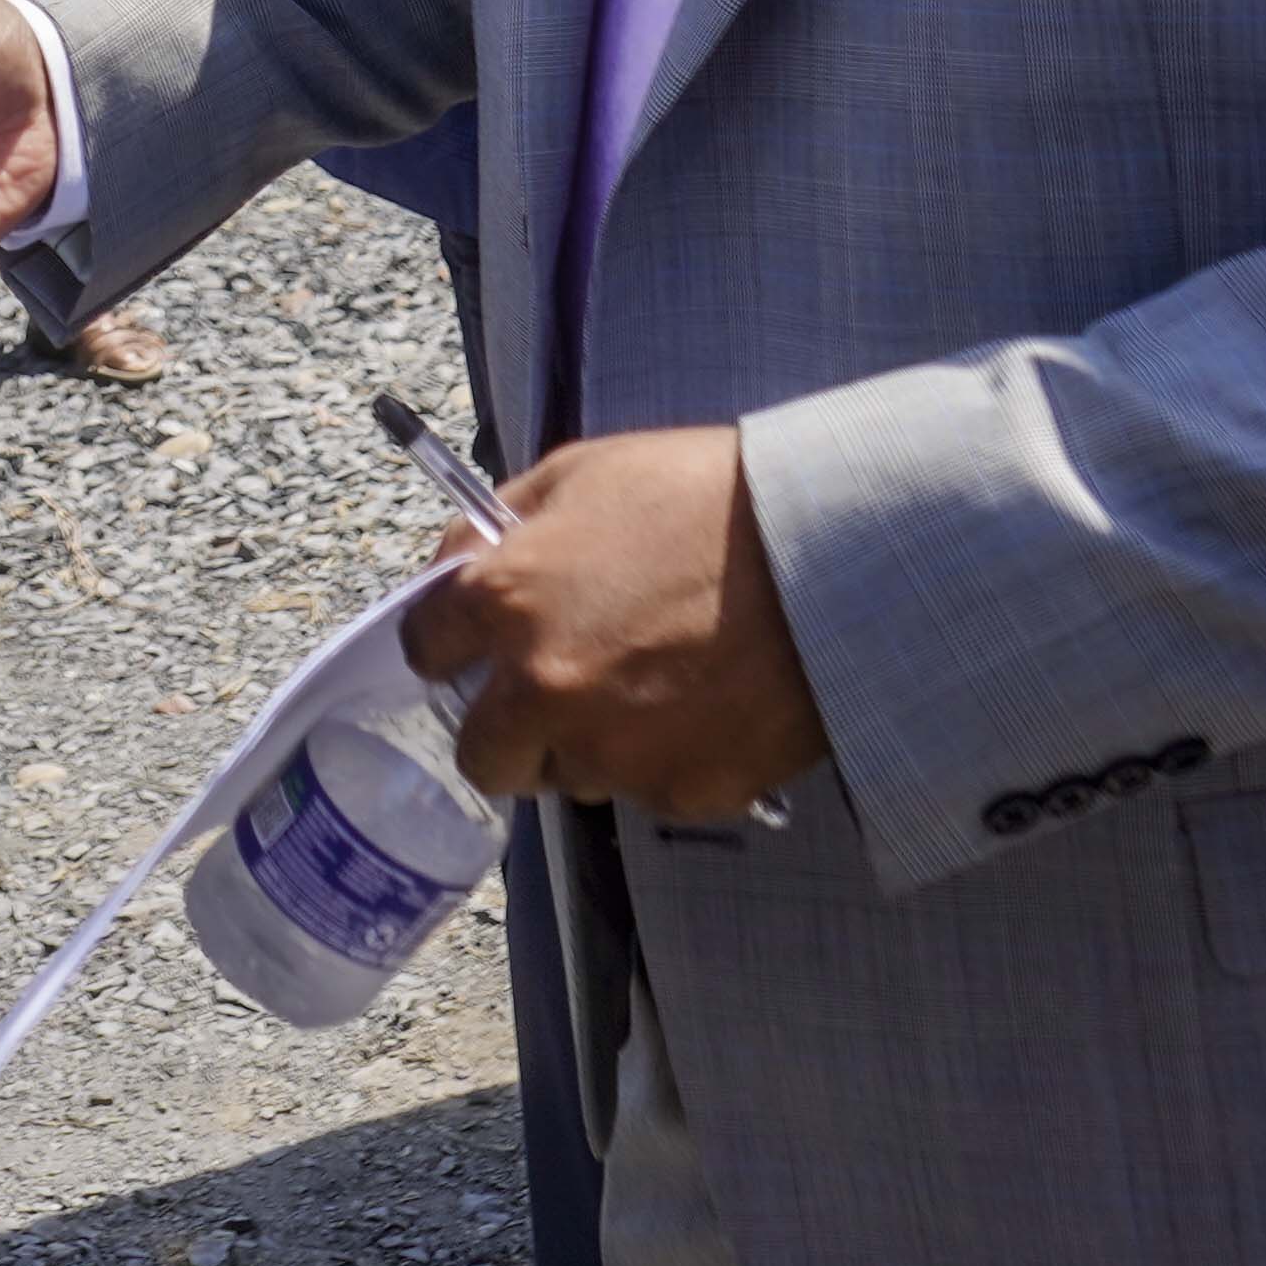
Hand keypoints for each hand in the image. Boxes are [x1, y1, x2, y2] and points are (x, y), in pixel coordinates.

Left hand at [403, 425, 828, 823]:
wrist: (841, 552)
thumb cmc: (710, 497)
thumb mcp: (586, 472)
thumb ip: (503, 524)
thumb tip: (462, 562)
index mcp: (506, 601)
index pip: (425, 648)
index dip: (451, 640)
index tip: (475, 640)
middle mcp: (542, 689)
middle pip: (484, 754)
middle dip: (508, 727)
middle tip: (556, 689)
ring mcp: (613, 751)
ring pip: (572, 775)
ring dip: (592, 743)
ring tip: (657, 681)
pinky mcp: (682, 792)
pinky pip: (650, 788)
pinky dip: (667, 758)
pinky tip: (709, 702)